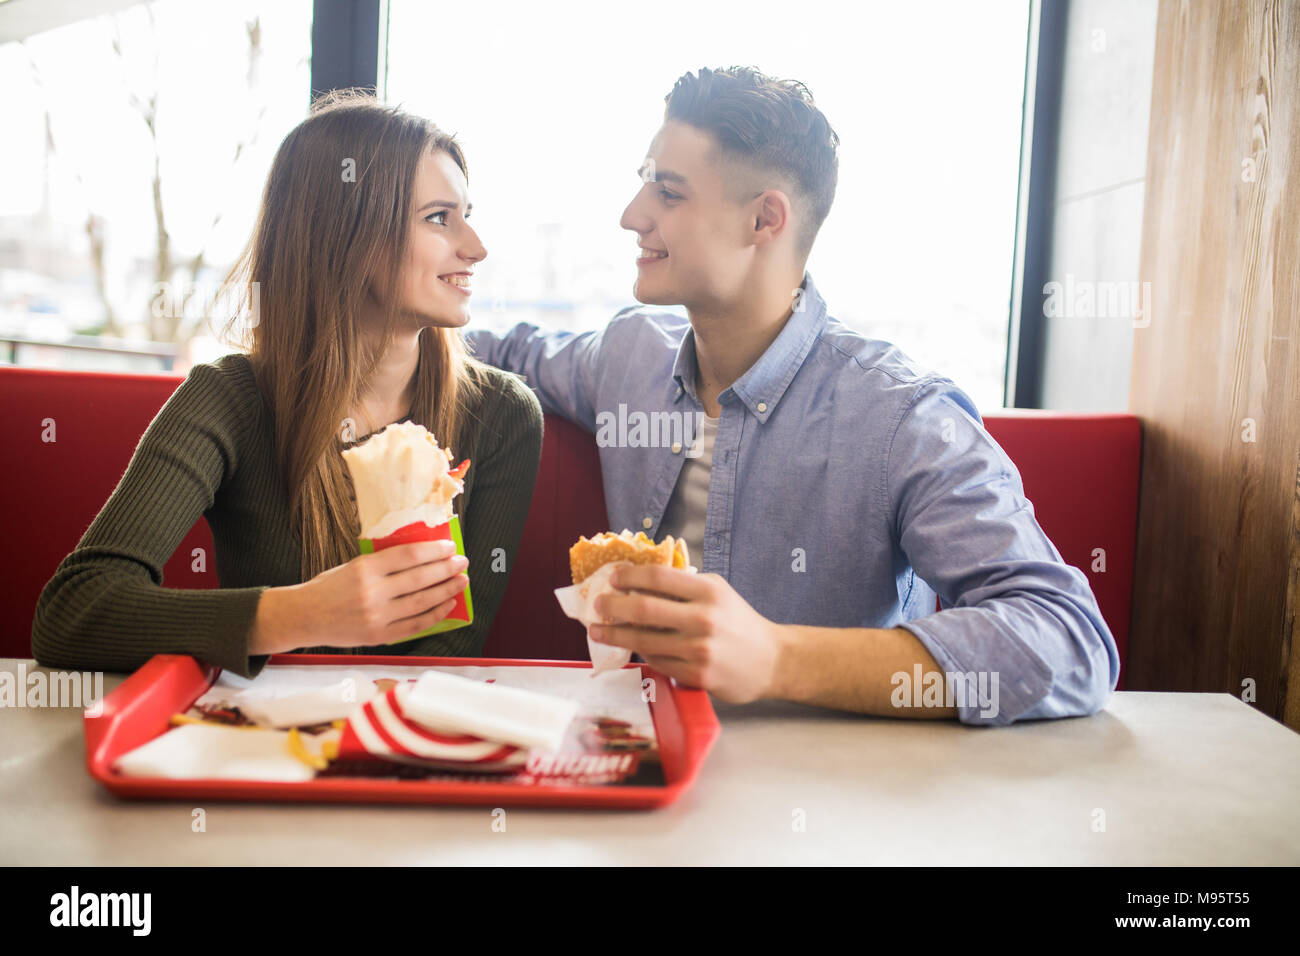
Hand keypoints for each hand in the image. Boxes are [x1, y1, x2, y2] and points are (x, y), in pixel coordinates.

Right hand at [250, 539, 468, 653]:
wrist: (304, 617)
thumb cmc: (329, 587)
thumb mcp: (353, 565)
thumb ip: (384, 563)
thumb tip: (422, 557)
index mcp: (365, 569)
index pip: (409, 556)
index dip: (434, 550)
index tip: (450, 546)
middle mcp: (373, 593)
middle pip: (420, 578)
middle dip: (446, 569)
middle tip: (462, 562)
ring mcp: (377, 617)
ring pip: (422, 602)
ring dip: (446, 591)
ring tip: (460, 581)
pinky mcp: (379, 636)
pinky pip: (415, 626)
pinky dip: (435, 615)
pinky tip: (447, 605)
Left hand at [589, 565, 783, 703]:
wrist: (770, 661)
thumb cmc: (739, 622)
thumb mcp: (718, 592)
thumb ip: (684, 586)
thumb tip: (639, 579)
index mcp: (709, 591)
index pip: (658, 578)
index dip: (630, 576)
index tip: (613, 578)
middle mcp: (704, 618)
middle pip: (644, 609)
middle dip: (613, 606)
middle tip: (597, 604)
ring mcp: (699, 650)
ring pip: (644, 640)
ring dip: (615, 634)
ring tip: (599, 630)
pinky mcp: (697, 675)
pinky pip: (657, 662)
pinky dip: (641, 653)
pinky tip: (632, 647)